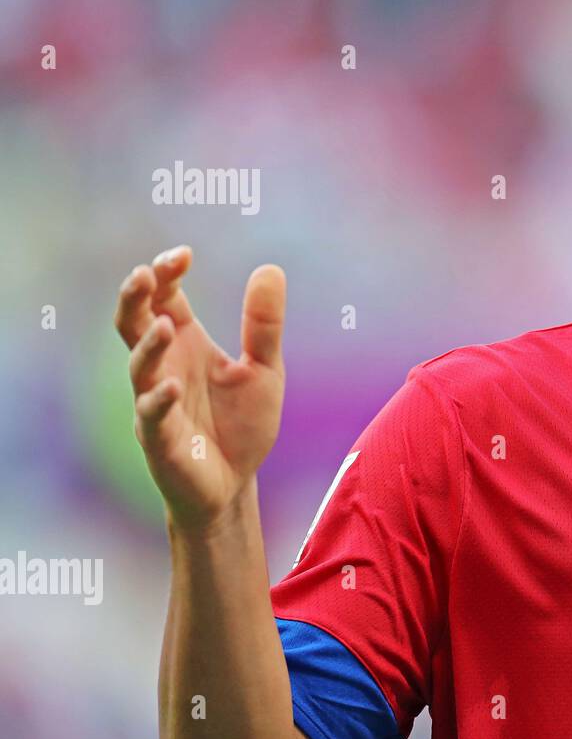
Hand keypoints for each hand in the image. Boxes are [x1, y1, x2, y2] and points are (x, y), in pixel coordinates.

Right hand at [114, 245, 285, 529]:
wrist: (235, 484)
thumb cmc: (241, 424)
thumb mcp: (264, 369)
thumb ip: (263, 325)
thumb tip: (271, 268)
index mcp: (186, 344)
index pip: (165, 298)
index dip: (166, 274)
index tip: (183, 255)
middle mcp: (164, 367)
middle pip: (134, 323)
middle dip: (134, 298)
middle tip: (144, 274)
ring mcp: (156, 402)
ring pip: (138, 366)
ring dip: (148, 345)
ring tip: (166, 325)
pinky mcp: (160, 439)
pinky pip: (150, 416)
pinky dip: (157, 400)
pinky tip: (170, 387)